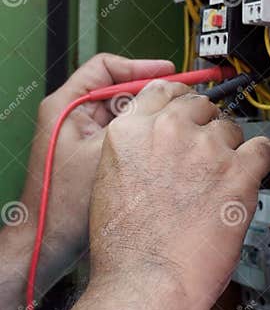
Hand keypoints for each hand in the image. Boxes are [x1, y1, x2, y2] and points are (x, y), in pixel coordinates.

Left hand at [19, 54, 175, 284]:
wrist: (48, 242)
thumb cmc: (63, 204)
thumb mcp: (104, 153)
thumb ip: (131, 122)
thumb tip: (160, 99)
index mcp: (66, 106)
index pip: (106, 68)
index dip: (140, 67)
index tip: (168, 73)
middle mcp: (71, 117)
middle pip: (118, 90)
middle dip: (150, 94)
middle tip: (181, 99)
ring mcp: (80, 137)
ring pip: (123, 115)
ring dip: (148, 117)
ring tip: (176, 123)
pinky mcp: (90, 155)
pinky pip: (121, 136)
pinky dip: (141, 137)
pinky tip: (162, 147)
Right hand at [89, 81, 269, 309]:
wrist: (148, 283)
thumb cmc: (127, 249)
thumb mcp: (110, 184)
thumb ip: (136, 154)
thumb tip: (158, 149)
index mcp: (131, 132)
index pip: (164, 91)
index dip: (181, 104)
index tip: (190, 115)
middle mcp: (169, 131)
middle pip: (202, 106)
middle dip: (206, 128)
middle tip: (206, 157)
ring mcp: (206, 149)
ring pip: (232, 129)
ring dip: (231, 150)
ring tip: (223, 181)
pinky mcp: (238, 172)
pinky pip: (264, 149)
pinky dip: (262, 161)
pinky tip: (253, 175)